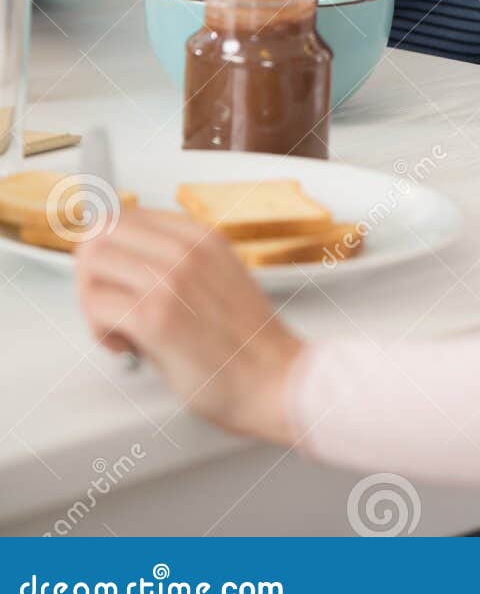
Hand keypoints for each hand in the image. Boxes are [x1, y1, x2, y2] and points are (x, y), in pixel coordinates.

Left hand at [76, 209, 303, 445]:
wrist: (275, 378)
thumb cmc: (247, 341)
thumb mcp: (219, 276)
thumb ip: (175, 262)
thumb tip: (122, 265)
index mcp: (201, 237)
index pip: (126, 215)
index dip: (108, 248)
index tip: (113, 277)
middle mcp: (185, 250)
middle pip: (101, 231)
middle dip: (90, 269)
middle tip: (105, 301)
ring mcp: (170, 281)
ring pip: (91, 263)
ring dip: (90, 299)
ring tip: (116, 326)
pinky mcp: (156, 318)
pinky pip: (97, 306)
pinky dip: (98, 329)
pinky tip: (124, 346)